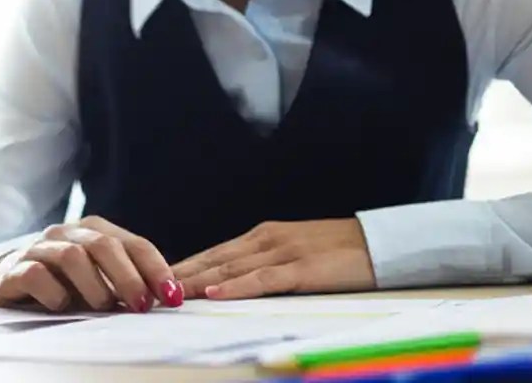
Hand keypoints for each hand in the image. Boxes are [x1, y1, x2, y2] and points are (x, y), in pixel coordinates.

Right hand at [0, 216, 183, 312]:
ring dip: (94, 285)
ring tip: (103, 308)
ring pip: (71, 256)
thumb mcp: (99, 279)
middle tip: (141, 305)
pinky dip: (54, 292)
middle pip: (103, 245)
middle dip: (128, 276)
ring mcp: (37, 249)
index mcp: (93, 231)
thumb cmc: (64, 283)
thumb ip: (128, 282)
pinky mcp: (13, 271)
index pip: (133, 243)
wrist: (10, 281)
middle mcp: (65, 233)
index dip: (156, 269)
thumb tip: (169, 297)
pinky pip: (36, 275)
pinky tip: (62, 307)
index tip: (172, 296)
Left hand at [172, 219, 376, 299]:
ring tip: (170, 293)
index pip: (215, 254)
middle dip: (182, 274)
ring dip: (198, 281)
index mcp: (263, 236)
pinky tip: (215, 294)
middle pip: (215, 260)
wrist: (380, 242)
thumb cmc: (338, 252)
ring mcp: (283, 252)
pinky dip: (235, 287)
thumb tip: (234, 281)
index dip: (186, 266)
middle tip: (151, 288)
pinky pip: (262, 279)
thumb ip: (265, 263)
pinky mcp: (302, 268)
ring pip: (230, 268)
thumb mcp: (294, 253)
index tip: (158, 279)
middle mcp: (266, 240)